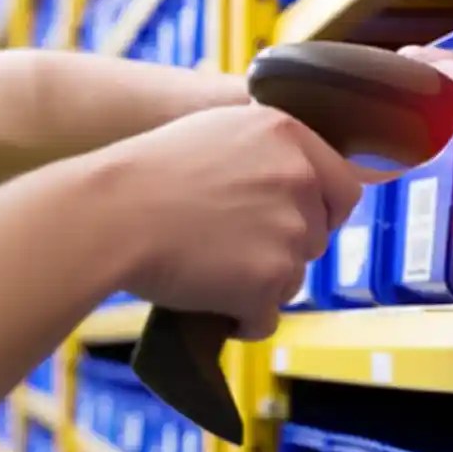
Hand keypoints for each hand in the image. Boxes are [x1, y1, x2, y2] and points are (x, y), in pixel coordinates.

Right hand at [104, 105, 362, 338]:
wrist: (109, 214)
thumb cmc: (146, 174)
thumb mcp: (217, 132)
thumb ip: (268, 151)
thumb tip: (302, 179)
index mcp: (288, 135)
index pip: (343, 187)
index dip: (321, 212)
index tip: (294, 224)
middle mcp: (299, 179)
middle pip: (316, 237)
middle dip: (282, 250)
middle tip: (230, 248)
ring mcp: (288, 231)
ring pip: (293, 279)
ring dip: (259, 284)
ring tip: (208, 271)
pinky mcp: (269, 279)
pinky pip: (267, 317)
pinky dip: (242, 319)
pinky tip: (210, 304)